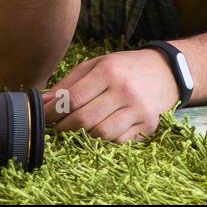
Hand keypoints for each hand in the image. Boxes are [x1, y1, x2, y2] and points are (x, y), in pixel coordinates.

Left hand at [39, 49, 180, 143]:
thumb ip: (69, 82)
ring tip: (78, 127)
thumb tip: (42, 100)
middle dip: (65, 125)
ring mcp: (138, 110)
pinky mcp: (148, 126)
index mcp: (108, 72)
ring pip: (101, 134)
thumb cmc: (124, 67)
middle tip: (58, 124)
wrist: (164, 71)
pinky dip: (104, 139)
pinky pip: (118, 142)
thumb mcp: (96, 64)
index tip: (44, 115)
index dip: (54, 110)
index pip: (74, 98)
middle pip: (85, 119)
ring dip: (84, 134)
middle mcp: (124, 91)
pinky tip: (100, 128)